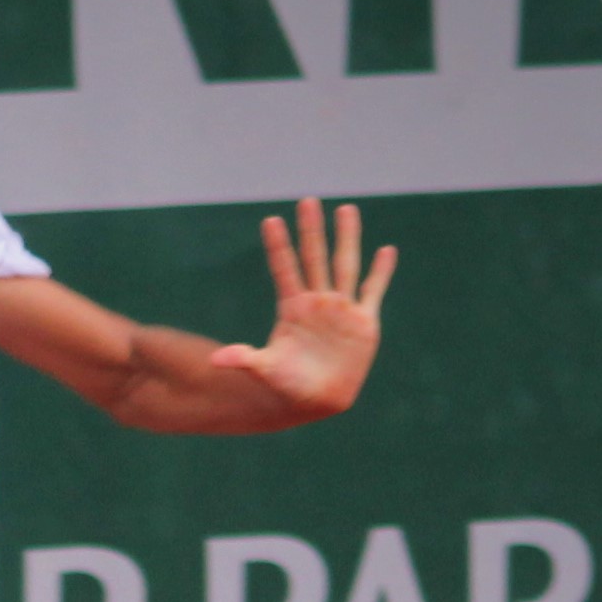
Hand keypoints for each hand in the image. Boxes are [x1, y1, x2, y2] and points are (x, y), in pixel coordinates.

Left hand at [210, 198, 394, 419]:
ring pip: (345, 265)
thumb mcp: (265, 370)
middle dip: (311, 230)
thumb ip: (244, 360)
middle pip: (314, 258)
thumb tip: (215, 361)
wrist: (318, 401)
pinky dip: (381, 272)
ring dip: (347, 238)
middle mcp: (317, 302)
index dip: (278, 246)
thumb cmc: (288, 386)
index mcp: (292, 308)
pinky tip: (386, 251)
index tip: (270, 220)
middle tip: (307, 201)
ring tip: (346, 209)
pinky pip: (373, 291)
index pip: (284, 269)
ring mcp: (341, 309)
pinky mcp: (364, 323)